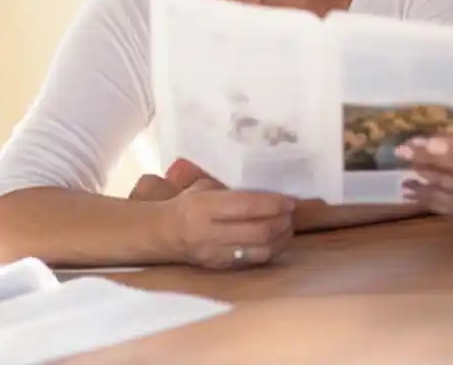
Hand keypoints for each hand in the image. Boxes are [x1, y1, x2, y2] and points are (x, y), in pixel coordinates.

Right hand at [135, 159, 293, 268]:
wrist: (161, 234)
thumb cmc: (186, 204)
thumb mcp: (204, 188)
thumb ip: (231, 188)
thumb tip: (266, 184)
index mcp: (204, 207)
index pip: (247, 207)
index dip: (273, 204)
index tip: (290, 200)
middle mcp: (210, 233)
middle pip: (258, 231)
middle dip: (282, 222)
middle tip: (291, 213)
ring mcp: (216, 254)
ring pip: (260, 250)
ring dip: (281, 239)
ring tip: (288, 227)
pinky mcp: (220, 267)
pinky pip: (253, 261)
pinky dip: (271, 251)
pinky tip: (277, 241)